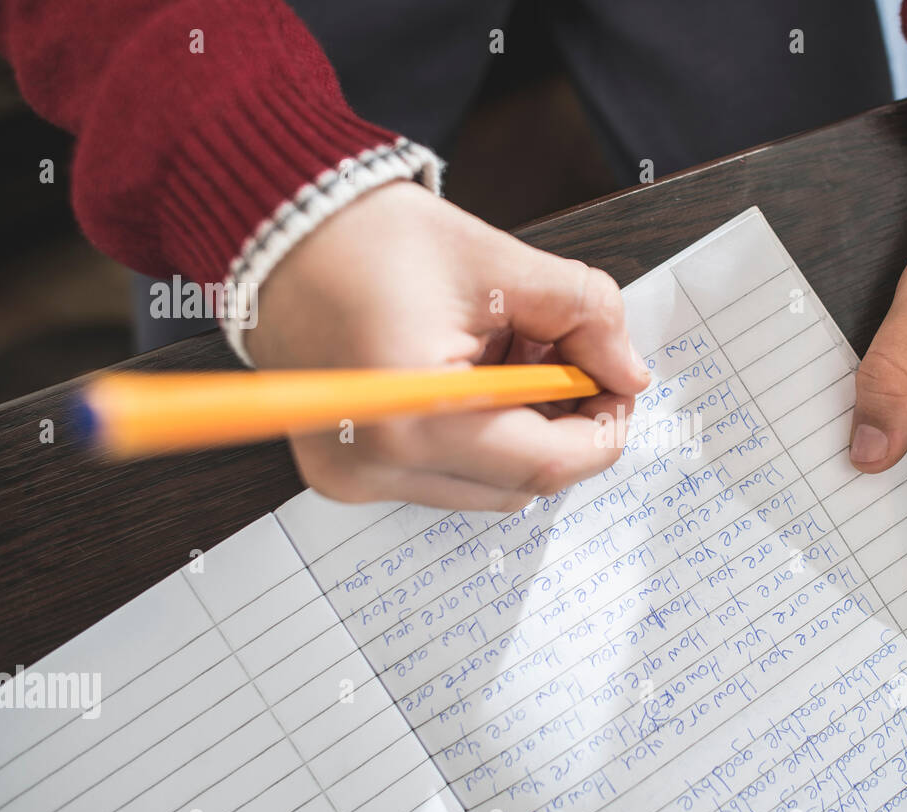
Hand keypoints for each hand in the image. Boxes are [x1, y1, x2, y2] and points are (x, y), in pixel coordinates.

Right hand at [248, 182, 649, 511]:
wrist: (277, 234)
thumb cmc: (369, 240)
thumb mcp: (499, 264)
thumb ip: (585, 316)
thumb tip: (628, 372)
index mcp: (411, 419)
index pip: (545, 463)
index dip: (603, 430)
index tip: (621, 386)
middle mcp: (375, 468)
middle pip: (520, 482)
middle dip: (565, 425)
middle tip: (574, 359)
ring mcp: (357, 478)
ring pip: (489, 483)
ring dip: (523, 429)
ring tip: (511, 353)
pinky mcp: (349, 472)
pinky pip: (446, 474)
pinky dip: (482, 433)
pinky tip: (474, 373)